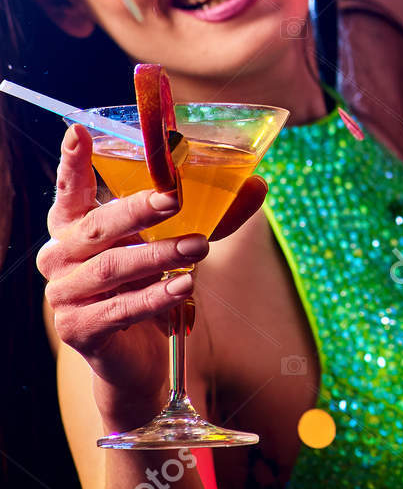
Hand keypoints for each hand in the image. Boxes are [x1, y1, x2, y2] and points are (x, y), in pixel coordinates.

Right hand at [36, 125, 265, 424]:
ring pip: (112, 267)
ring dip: (159, 254)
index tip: (79, 131)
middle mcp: (60, 256)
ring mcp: (65, 294)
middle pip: (96, 227)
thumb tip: (257, 184)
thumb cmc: (150, 284)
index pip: (70, 190)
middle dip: (136, 209)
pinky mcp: (79, 329)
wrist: (138, 357)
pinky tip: (185, 285)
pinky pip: (120, 309)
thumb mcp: (174, 242)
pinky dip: (155, 296)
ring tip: (199, 246)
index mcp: (75, 227)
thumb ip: (208, 213)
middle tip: (173, 198)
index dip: (72, 162)